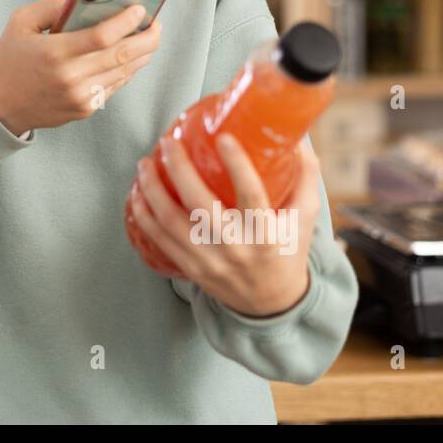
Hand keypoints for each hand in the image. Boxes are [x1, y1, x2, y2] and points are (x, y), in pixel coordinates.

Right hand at [0, 0, 161, 135]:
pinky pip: (115, 85)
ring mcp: (80, 97)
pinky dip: (126, 69)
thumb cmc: (9, 58)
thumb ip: (53, 6)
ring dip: (142, 53)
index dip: (127, 22)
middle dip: (148, 37)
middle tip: (157, 23)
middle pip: (123, 56)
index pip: (103, 36)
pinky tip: (130, 56)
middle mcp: (70, 77)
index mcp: (54, 52)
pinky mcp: (85, 109)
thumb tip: (87, 0)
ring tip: (149, 37)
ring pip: (125, 72)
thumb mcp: (20, 22)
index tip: (141, 9)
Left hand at [129, 133, 320, 316]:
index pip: (251, 195)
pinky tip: (136, 192)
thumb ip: (305, 178)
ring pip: (170, 221)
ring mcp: (209, 261)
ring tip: (144, 163)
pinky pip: (159, 239)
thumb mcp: (305, 218)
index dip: (237, 165)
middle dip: (178, 169)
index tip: (223, 137)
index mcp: (266, 233)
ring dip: (151, 189)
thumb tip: (299, 139)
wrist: (271, 305)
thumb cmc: (287, 251)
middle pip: (199, 204)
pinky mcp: (190, 269)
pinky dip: (143, 214)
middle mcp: (235, 248)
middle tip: (168, 142)